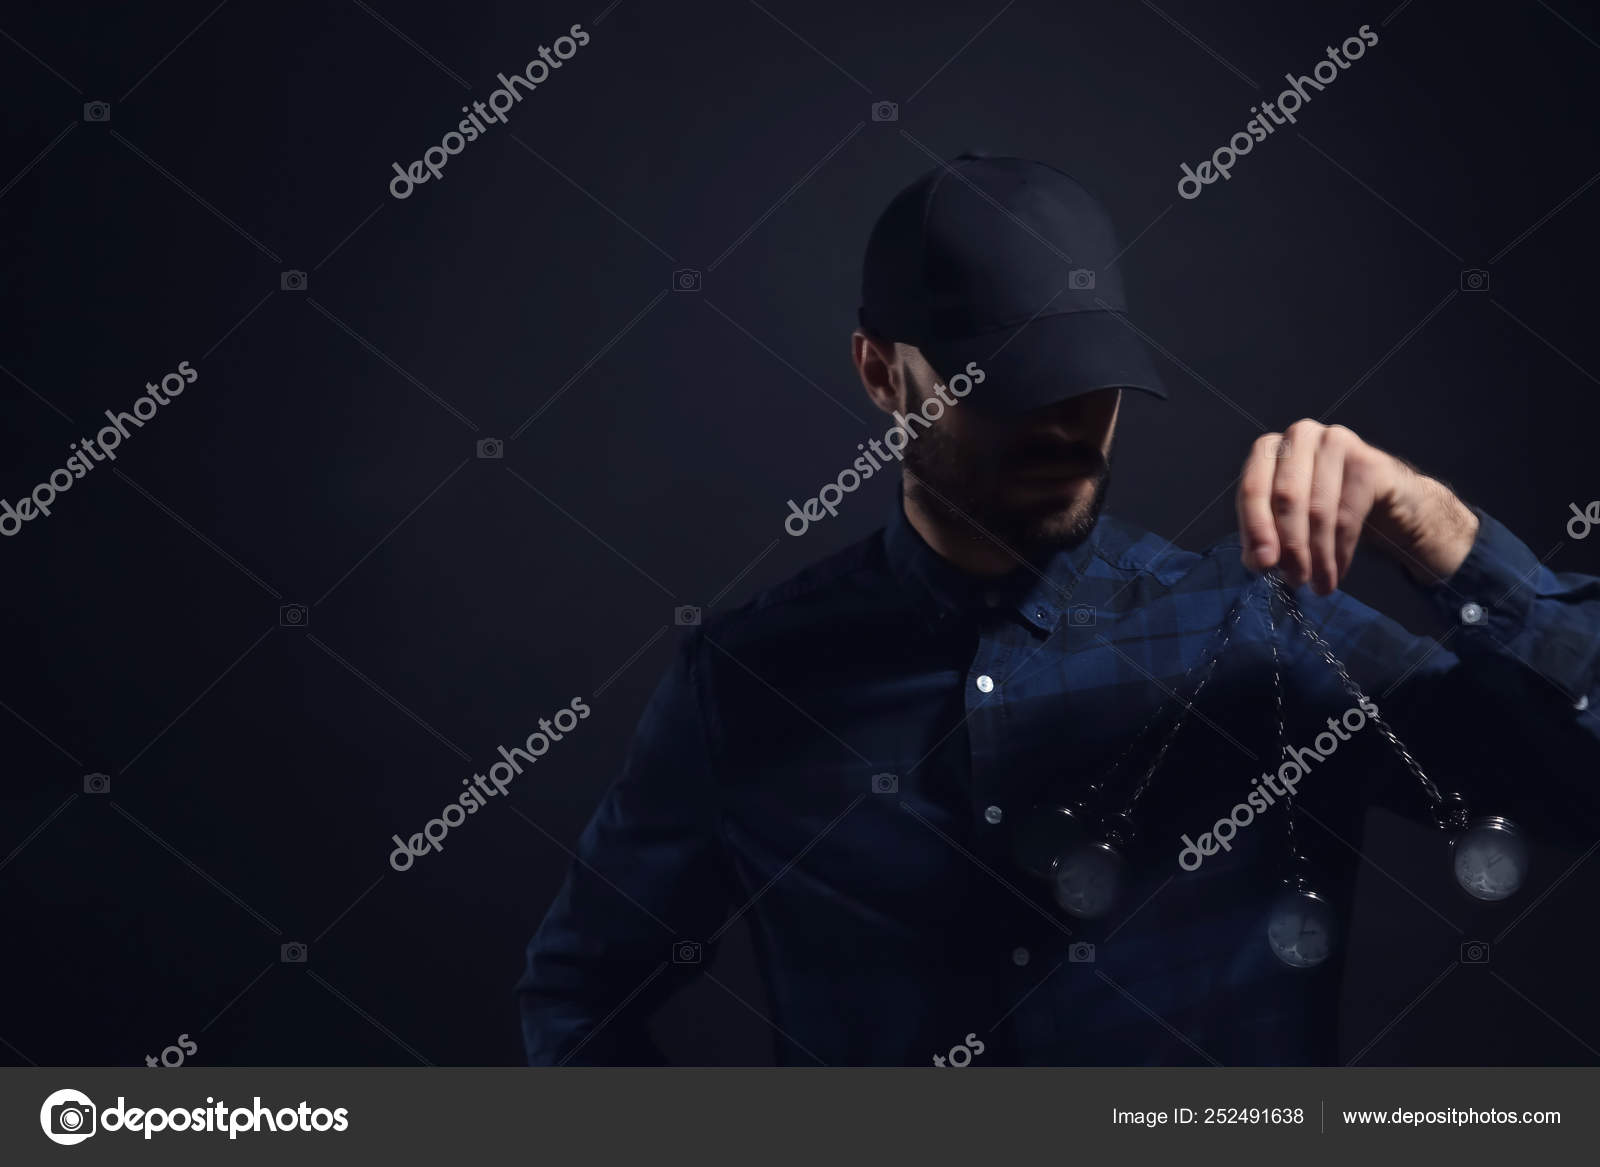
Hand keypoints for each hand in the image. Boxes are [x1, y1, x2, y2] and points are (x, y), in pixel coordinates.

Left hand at [1235, 420, 1478, 593]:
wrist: (1383, 498)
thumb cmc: (1324, 506)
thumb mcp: (1286, 520)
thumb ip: (1264, 537)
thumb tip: (1256, 562)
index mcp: (1269, 448)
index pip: (1252, 489)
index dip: (1255, 529)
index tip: (1262, 565)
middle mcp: (1299, 436)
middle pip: (1287, 498)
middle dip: (1289, 546)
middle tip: (1295, 580)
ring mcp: (1335, 441)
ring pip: (1319, 509)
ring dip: (1317, 555)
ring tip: (1318, 584)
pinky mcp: (1367, 460)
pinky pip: (1349, 514)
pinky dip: (1340, 550)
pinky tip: (1337, 571)